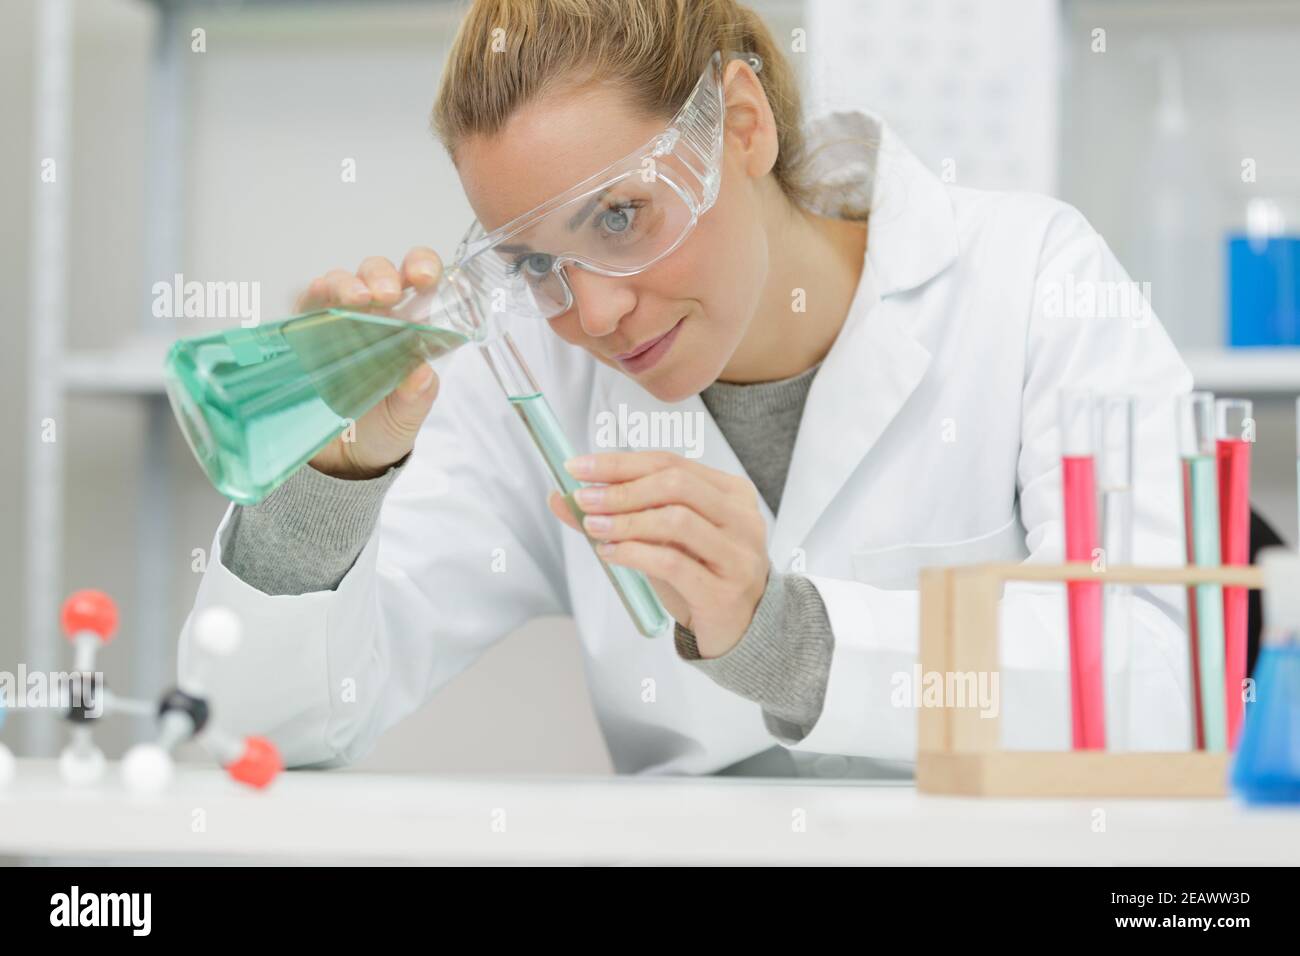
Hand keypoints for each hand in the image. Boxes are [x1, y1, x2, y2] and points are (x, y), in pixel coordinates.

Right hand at [299, 248, 444, 479]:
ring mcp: (339, 323)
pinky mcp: (306, 334)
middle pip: (378, 275)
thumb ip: (416, 398)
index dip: (423, 267)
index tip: (425, 276)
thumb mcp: (405, 420)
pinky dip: (314, 294)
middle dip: (382, 275)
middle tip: (386, 293)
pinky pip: (307, 304)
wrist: (341, 463)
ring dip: (348, 282)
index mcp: (409, 330)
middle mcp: (376, 319)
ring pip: (342, 283)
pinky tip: (320, 294)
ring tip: (357, 298)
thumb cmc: (382, 431)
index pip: (420, 285)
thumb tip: (424, 372)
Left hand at [546, 451, 768, 657]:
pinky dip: (635, 554)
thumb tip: (562, 498)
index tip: (578, 468)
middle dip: (621, 489)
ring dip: (626, 520)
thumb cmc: (701, 576)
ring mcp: (737, 555)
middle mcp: (740, 518)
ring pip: (676, 521)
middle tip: (584, 499)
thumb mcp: (664, 540)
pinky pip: (673, 564)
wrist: (741, 629)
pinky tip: (612, 554)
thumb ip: (621, 515)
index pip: (670, 463)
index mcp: (731, 493)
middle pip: (675, 484)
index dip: (620, 463)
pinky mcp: (724, 592)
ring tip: (594, 527)